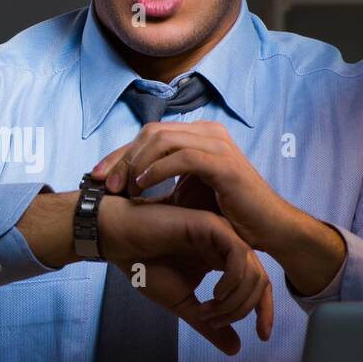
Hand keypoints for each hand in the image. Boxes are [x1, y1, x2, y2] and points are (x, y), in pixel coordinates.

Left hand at [93, 121, 300, 253]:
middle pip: (150, 133)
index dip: (119, 154)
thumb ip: (160, 178)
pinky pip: (183, 157)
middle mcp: (207, 132)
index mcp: (198, 135)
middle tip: (106, 186)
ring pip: (162, 139)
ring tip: (124, 190)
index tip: (96, 177)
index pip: (149, 134)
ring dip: (136, 164)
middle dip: (123, 159)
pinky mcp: (224, 164)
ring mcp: (217, 145)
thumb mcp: (186, 191)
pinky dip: (157, 170)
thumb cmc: (226, 213)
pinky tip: (143, 186)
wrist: (266, 229)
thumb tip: (121, 179)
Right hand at [97, 195, 272, 354]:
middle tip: (214, 322)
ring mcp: (221, 234)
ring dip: (235, 300)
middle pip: (260, 281)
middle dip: (245, 310)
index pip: (257, 286)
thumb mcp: (182, 303)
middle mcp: (226, 246)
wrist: (119, 242)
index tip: (262, 337)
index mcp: (221, 260)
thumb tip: (236, 349)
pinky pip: (239, 255)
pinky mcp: (211, 225)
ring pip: (253, 271)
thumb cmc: (144, 267)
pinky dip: (232, 281)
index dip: (264, 312)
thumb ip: (208, 324)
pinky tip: (214, 294)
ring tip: (208, 311)